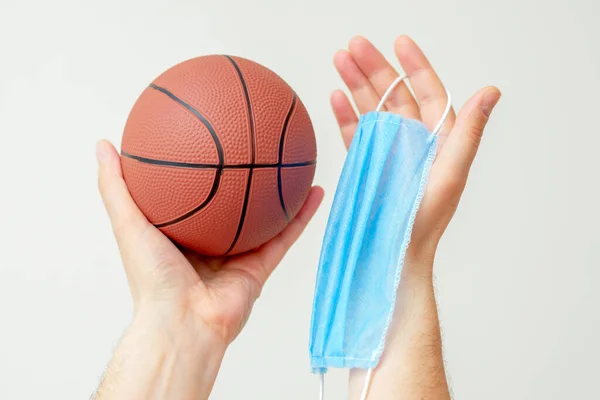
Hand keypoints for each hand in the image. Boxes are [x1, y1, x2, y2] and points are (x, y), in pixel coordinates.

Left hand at [96, 140, 323, 344]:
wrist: (182, 322)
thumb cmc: (152, 278)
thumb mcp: (127, 223)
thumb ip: (116, 185)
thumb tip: (103, 144)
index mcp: (183, 233)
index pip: (195, 194)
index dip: (204, 167)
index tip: (212, 138)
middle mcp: (212, 242)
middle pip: (234, 202)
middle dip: (247, 176)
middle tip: (256, 144)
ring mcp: (239, 255)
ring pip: (266, 217)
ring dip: (281, 191)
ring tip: (294, 160)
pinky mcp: (261, 267)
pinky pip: (286, 236)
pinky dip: (302, 215)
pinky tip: (315, 189)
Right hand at [331, 35, 500, 264]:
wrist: (394, 253)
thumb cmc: (424, 221)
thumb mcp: (451, 174)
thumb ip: (467, 132)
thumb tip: (491, 92)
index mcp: (438, 140)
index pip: (427, 93)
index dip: (415, 66)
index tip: (399, 42)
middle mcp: (413, 141)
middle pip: (394, 95)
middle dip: (374, 68)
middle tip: (354, 45)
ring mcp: (388, 152)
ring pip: (372, 109)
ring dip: (356, 83)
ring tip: (340, 60)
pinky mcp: (367, 164)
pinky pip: (355, 132)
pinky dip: (346, 114)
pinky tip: (336, 96)